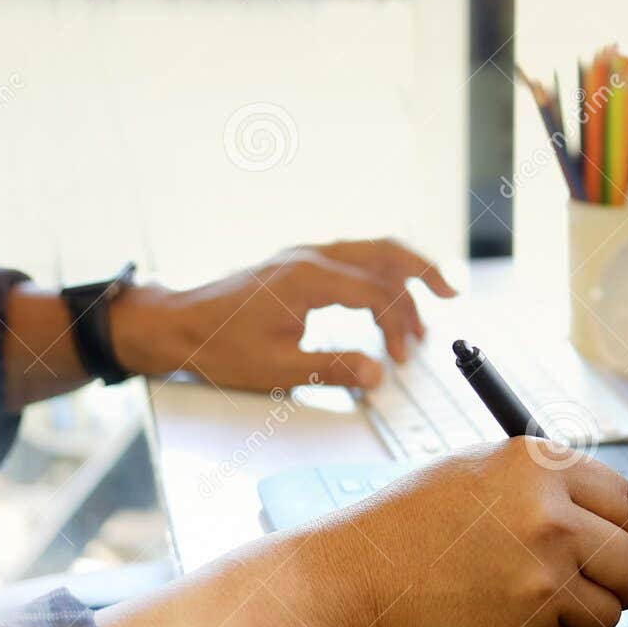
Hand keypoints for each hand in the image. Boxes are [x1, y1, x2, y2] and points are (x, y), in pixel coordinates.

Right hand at [99, 439, 627, 626]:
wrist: (353, 577)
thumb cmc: (406, 522)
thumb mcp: (480, 468)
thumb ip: (548, 480)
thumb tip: (610, 508)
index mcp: (541, 465)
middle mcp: (550, 516)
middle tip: (621, 582)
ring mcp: (542, 576)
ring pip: (611, 607)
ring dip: (593, 611)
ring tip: (554, 601)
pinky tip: (513, 616)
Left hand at [109, 239, 452, 390]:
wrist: (175, 326)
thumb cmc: (219, 346)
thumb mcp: (277, 368)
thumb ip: (333, 369)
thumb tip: (378, 375)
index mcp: (309, 277)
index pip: (376, 292)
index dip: (398, 325)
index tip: (402, 357)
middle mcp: (311, 257)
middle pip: (385, 251)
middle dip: (423, 272)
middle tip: (452, 293)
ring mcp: (304, 257)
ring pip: (370, 250)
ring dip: (402, 274)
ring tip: (428, 300)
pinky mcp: (298, 266)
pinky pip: (351, 259)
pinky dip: (378, 275)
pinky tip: (383, 298)